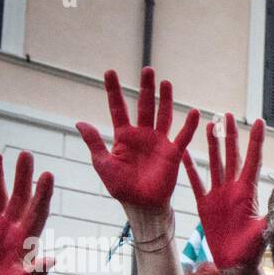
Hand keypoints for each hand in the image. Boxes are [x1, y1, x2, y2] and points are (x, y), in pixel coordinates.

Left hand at [76, 67, 199, 211]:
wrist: (141, 205)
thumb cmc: (121, 187)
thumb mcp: (103, 164)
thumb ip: (94, 142)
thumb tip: (79, 122)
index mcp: (123, 136)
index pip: (118, 108)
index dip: (113, 90)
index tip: (110, 72)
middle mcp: (142, 135)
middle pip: (144, 105)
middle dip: (146, 88)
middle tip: (147, 69)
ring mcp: (158, 142)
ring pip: (163, 115)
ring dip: (165, 100)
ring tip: (166, 83)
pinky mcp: (172, 154)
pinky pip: (182, 137)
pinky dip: (189, 125)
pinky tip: (194, 112)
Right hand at [182, 113, 265, 271]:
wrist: (236, 264)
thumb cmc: (252, 250)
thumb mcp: (263, 232)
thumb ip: (269, 219)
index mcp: (247, 192)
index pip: (253, 160)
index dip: (256, 141)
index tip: (259, 121)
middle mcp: (233, 189)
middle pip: (232, 156)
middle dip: (230, 135)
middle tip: (227, 115)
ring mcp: (218, 195)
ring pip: (215, 164)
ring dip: (213, 145)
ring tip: (210, 125)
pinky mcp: (205, 204)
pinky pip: (196, 182)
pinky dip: (190, 168)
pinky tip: (184, 152)